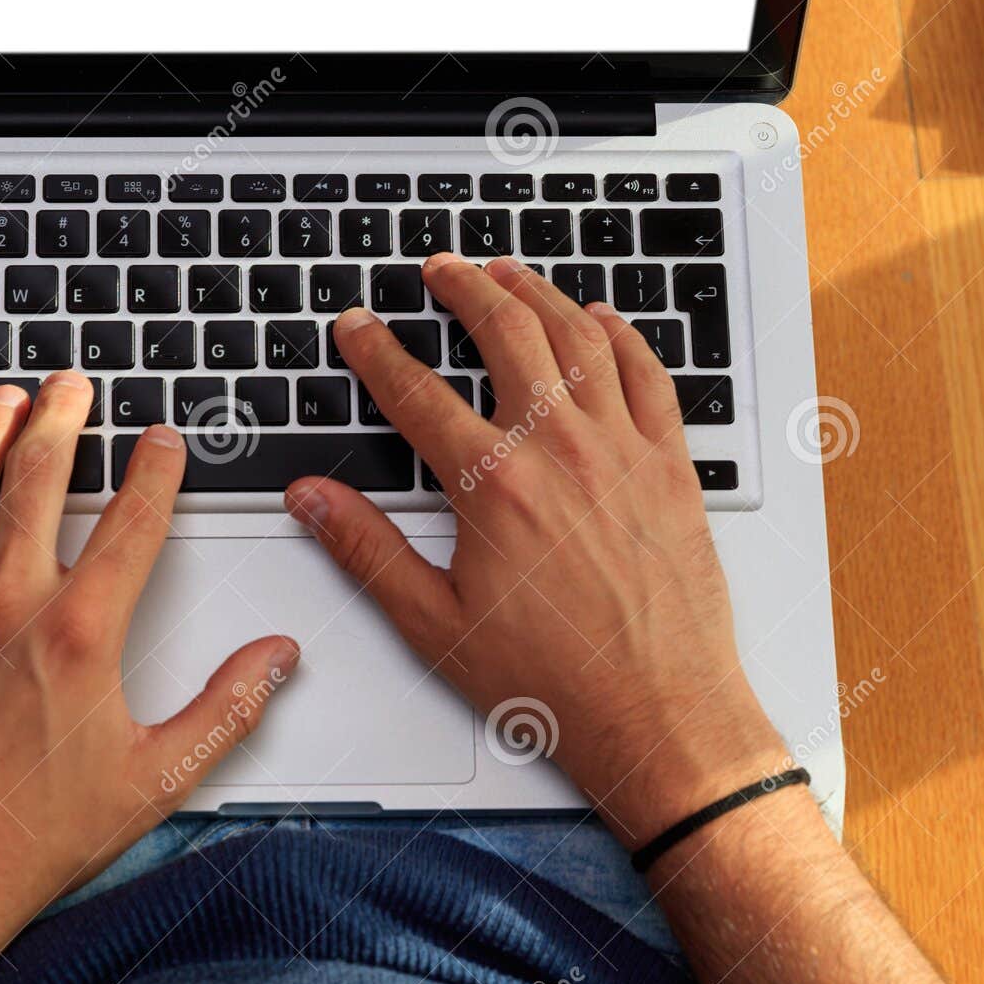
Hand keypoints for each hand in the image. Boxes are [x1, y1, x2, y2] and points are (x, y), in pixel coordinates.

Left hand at [0, 374, 297, 943]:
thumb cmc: (34, 835)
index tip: (164, 439)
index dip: (157, 467)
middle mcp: (9, 602)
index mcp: (82, 631)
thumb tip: (277, 659)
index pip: (135, 519)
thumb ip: (227, 708)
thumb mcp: (156, 778)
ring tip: (4, 397)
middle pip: (42, 476)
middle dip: (64, 417)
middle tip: (73, 384)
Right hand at [284, 252, 784, 845]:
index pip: (416, 394)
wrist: (660, 716)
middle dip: (464, 288)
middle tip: (440, 268)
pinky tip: (602, 318)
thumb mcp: (435, 624)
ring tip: (508, 269)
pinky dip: (622, 335)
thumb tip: (313, 500)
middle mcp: (559, 450)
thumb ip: (367, 551)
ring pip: (577, 337)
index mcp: (493, 486)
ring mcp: (622, 450)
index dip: (376, 351)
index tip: (357, 327)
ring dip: (537, 292)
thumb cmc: (555, 681)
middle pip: (505, 334)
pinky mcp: (671, 465)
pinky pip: (648, 375)